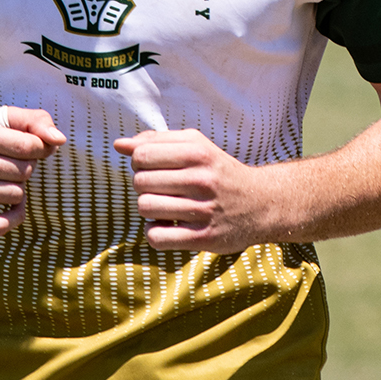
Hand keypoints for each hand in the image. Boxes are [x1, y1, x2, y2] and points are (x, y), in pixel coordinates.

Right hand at [0, 107, 64, 235]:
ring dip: (20, 189)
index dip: (39, 148)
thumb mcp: (3, 118)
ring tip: (8, 179)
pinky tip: (11, 203)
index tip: (32, 147)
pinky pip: (0, 225)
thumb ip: (35, 121)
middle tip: (14, 162)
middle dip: (27, 167)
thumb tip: (59, 140)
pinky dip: (14, 216)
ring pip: (15, 196)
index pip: (26, 146)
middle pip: (22, 172)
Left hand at [113, 129, 276, 253]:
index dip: (139, 162)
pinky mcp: (203, 238)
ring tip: (166, 206)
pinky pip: (156, 236)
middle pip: (140, 182)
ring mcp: (203, 210)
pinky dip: (155, 232)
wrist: (262, 204)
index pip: (141, 155)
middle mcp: (202, 180)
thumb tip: (118, 145)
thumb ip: (157, 141)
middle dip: (143, 185)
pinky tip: (168, 225)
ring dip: (149, 209)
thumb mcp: (195, 146)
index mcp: (198, 152)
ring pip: (145, 208)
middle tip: (161, 189)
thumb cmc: (219, 172)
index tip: (154, 167)